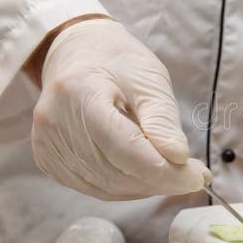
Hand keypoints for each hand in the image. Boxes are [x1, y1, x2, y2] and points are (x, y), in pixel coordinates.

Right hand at [31, 18, 210, 199]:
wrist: (77, 54)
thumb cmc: (118, 62)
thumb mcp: (149, 79)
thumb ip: (162, 119)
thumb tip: (178, 158)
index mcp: (80, 93)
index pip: (124, 148)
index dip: (164, 171)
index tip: (197, 177)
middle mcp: (53, 124)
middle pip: (115, 172)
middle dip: (161, 180)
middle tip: (193, 175)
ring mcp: (45, 145)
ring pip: (106, 188)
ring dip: (146, 187)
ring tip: (173, 172)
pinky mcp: (47, 160)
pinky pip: (93, 187)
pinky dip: (126, 187)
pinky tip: (144, 172)